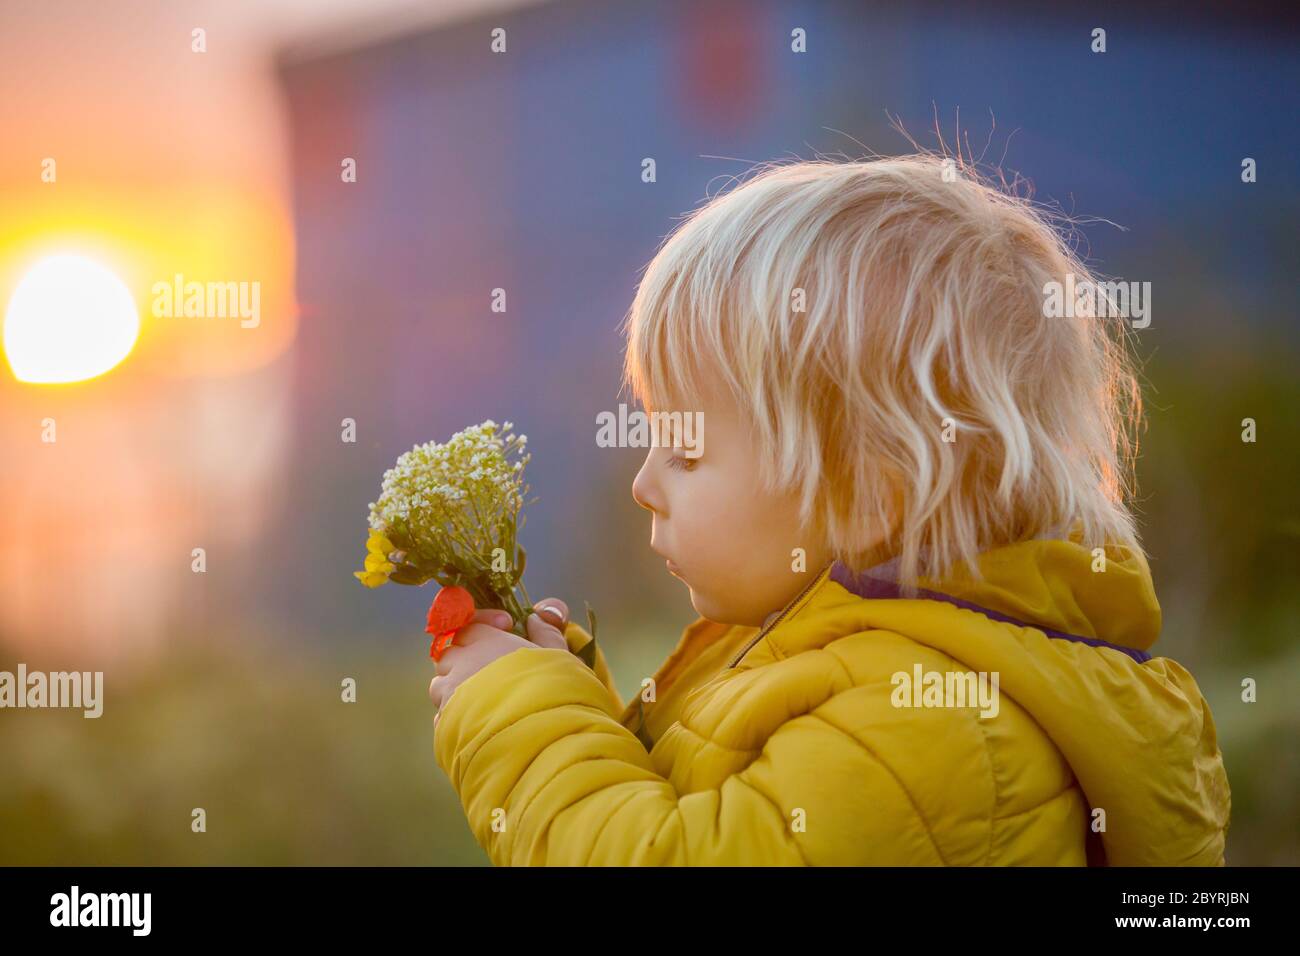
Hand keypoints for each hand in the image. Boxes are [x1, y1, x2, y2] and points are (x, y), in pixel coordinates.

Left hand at [430, 599, 568, 731]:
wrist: (532, 734)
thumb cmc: (548, 688)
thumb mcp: (557, 654)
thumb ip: (546, 633)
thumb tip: (536, 617)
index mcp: (485, 641)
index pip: (469, 626)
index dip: (484, 628)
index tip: (505, 633)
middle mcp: (461, 664)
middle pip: (449, 656)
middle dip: (464, 661)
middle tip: (490, 673)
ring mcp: (449, 696)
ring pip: (440, 687)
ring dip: (455, 691)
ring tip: (482, 703)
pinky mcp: (445, 725)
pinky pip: (441, 718)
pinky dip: (454, 719)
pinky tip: (477, 726)